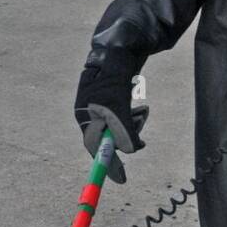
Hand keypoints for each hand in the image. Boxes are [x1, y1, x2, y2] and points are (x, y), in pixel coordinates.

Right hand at [74, 47, 148, 183]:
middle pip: (111, 139)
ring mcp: (101, 107)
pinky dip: (135, 116)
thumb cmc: (116, 73)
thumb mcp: (120, 105)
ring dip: (134, 124)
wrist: (121, 46)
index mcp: (84, 114)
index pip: (95, 146)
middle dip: (128, 137)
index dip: (108, 164)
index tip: (121, 180)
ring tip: (142, 110)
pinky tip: (141, 106)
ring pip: (122, 129)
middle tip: (143, 140)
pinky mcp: (114, 101)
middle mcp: (90, 112)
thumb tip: (131, 150)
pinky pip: (127, 119)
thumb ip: (124, 128)